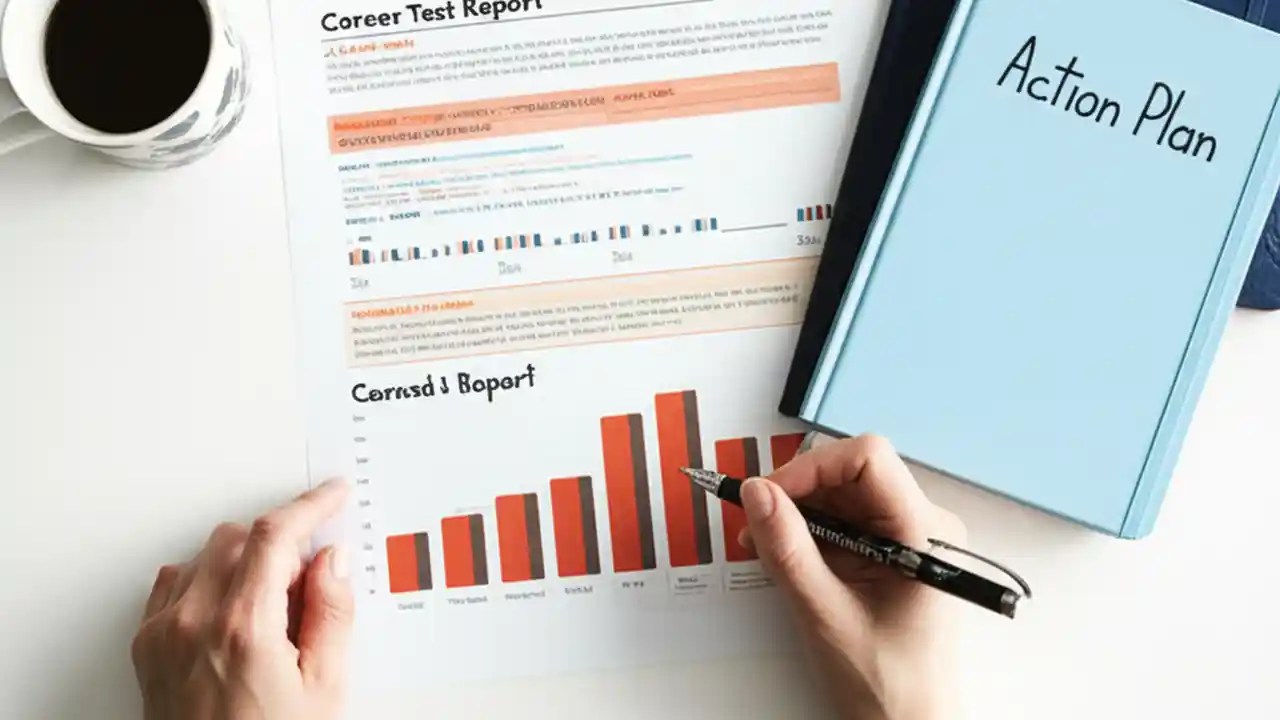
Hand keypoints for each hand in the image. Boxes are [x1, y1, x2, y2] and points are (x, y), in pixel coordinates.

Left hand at [132, 480, 353, 719]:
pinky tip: (234, 611)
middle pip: (240, 537)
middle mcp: (195, 621)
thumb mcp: (324, 688)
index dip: (311, 505)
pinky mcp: (147, 647)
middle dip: (282, 544)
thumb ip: (332, 613)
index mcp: (245, 627)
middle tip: (311, 580)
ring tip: (274, 608)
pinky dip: (207, 581)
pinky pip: (175, 583)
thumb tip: (333, 560)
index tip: (333, 494)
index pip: (277, 536)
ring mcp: (165, 633)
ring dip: (245, 561)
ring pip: (207, 554)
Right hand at [741, 436, 965, 719]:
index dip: (812, 467)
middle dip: (798, 492)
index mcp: (925, 534)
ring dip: (799, 511)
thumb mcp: (826, 615)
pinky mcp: (891, 550)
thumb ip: (789, 551)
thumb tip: (757, 494)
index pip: (868, 459)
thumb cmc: (889, 685)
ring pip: (843, 493)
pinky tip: (789, 557)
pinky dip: (809, 531)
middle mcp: (924, 525)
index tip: (770, 494)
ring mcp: (909, 536)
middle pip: (851, 473)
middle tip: (756, 522)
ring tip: (766, 546)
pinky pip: (845, 519)